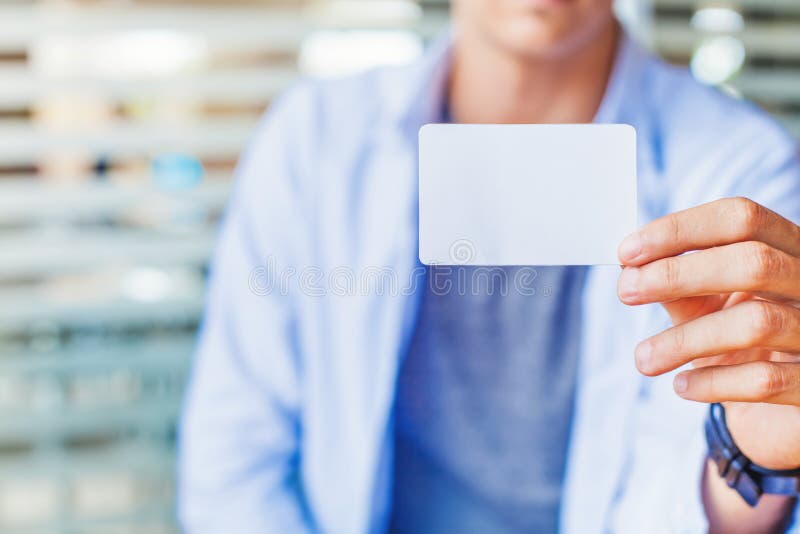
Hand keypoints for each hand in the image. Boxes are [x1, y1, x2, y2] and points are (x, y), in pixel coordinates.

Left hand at [616, 197, 799, 471]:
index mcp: (788, 250)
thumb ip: (679, 286)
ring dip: (684, 340)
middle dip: (679, 274)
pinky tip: (682, 385)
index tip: (626, 251)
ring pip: (757, 323)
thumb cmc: (736, 345)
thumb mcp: (708, 307)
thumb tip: (632, 270)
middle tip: (626, 292)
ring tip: (643, 359)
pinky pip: (766, 381)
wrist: (778, 409)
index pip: (742, 218)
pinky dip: (714, 383)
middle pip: (754, 262)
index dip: (681, 229)